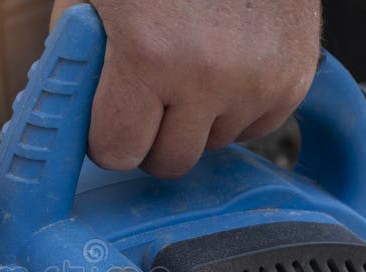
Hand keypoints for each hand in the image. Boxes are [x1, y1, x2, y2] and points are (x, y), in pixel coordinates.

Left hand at [51, 0, 320, 177]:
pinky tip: (228, 66)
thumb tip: (69, 114)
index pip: (118, 152)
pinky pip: (257, 128)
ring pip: (215, 146)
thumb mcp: (94, 2)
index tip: (109, 122)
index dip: (108, 138)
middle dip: (152, 138)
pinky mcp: (295, 77)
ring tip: (193, 66)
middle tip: (149, 99)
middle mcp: (209, 75)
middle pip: (170, 162)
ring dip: (198, 121)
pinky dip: (238, 108)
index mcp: (148, 54)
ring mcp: (259, 79)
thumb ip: (80, 60)